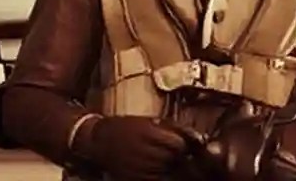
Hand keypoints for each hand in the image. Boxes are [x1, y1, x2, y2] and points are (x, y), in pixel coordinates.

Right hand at [74, 115, 190, 179]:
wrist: (99, 141)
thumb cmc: (125, 127)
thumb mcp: (148, 120)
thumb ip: (172, 127)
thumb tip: (196, 135)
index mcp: (148, 133)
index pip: (179, 144)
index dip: (185, 144)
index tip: (185, 142)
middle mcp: (144, 151)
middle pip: (175, 159)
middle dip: (178, 156)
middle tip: (176, 151)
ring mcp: (140, 168)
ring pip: (167, 171)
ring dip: (171, 166)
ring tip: (165, 159)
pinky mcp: (135, 178)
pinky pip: (157, 179)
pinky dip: (161, 174)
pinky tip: (158, 168)